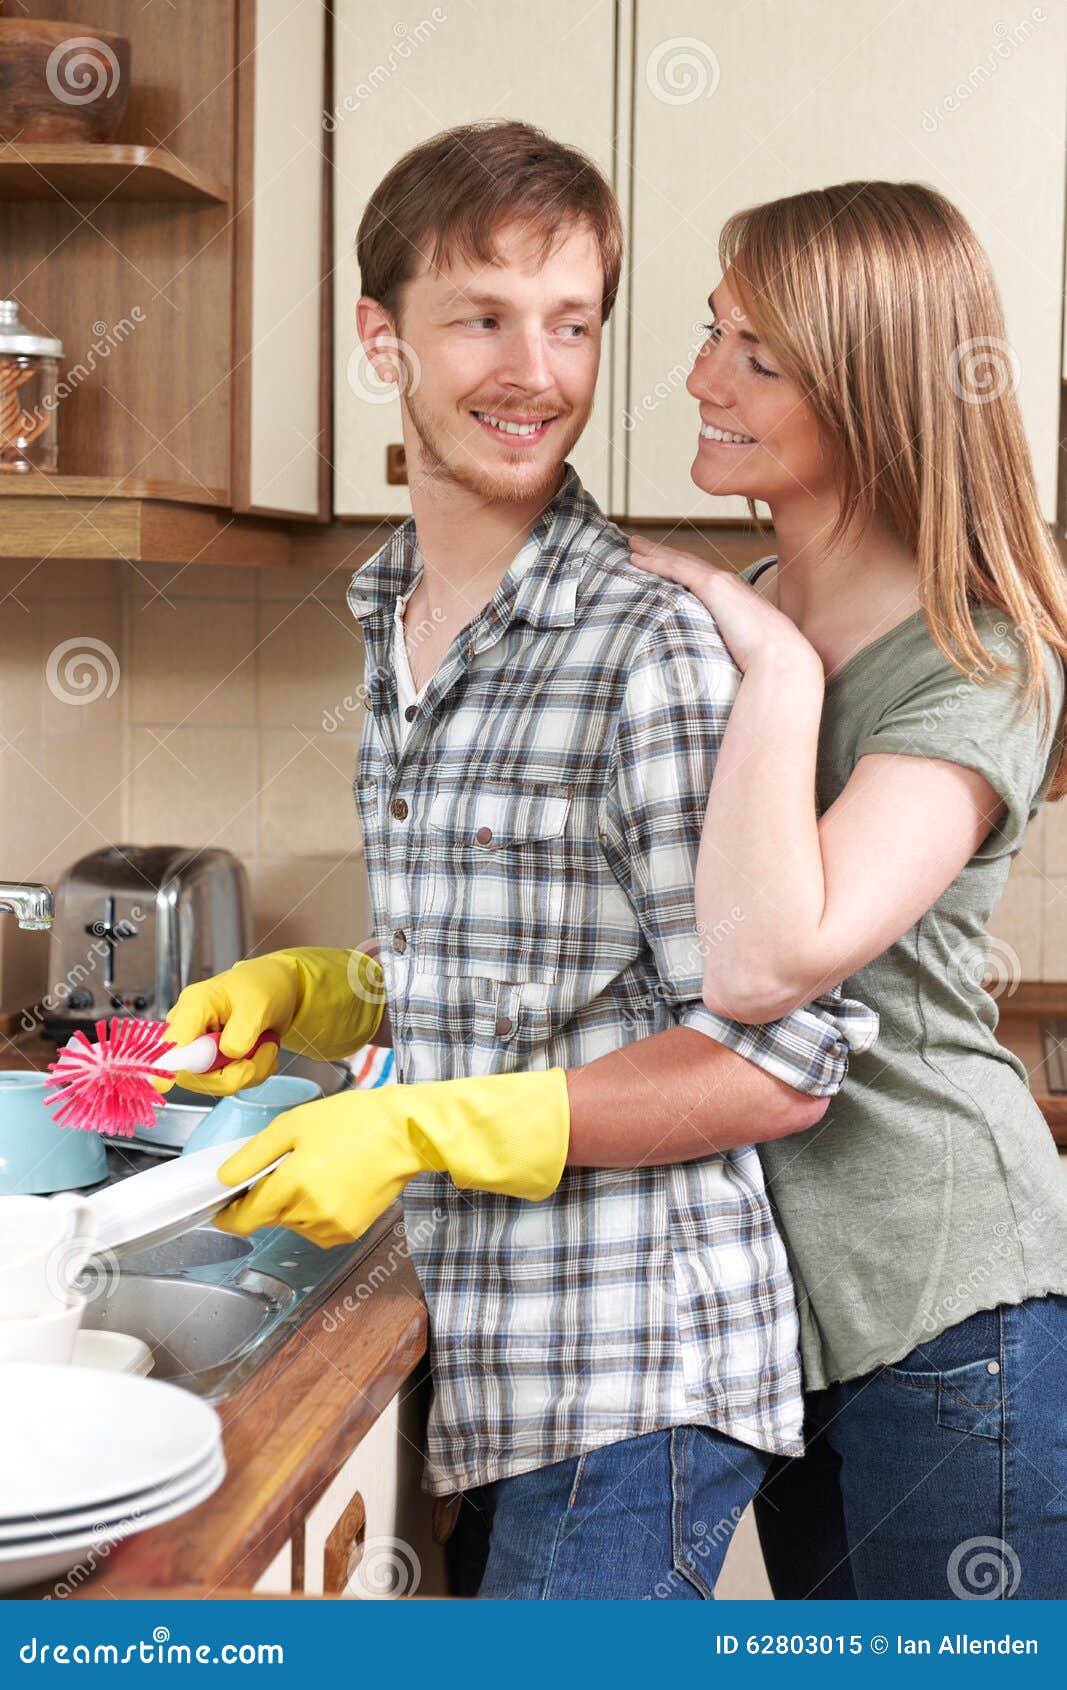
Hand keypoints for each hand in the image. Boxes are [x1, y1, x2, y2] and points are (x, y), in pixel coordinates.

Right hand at [157, 947, 386, 1096]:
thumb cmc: (263, 986)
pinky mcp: (212, 1062)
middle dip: (236, 1072)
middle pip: (194, 1074)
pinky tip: (263, 1053)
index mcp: (194, 1006)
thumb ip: (242, 1030)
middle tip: (266, 1049)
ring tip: (268, 1045)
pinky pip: (229, 1082)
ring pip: (217, 1083)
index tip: (162, 1085)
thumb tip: (228, 1054)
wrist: (277, 989)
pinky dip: (253, 1073)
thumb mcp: (259, 1003)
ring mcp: (199, 1048)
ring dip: (251, 1071)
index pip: (171, 1043)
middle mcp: (190, 1029)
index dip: (165, 1067)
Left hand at [211, 1067, 570, 1248]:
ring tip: (318, 1169)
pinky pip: (317, 1229)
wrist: (404, 1132)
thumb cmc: (352, 1120)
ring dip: (293, 1205)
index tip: (223, 1206)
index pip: (242, 1220)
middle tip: (286, 1165)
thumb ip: (252, 1156)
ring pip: (293, 1224)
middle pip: (268, 1219)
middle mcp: (309, 1214)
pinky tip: (332, 1185)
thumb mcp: (293, 1124)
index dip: (227, 1215)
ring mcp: (331, 1227)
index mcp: (291, 1186)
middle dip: (268, 1197)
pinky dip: (316, 1213)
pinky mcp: (349, 1232)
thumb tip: (222, 1179)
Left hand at [628, 535, 818, 676]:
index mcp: (735, 598)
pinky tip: (637, 559)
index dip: (680, 568)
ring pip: (679, 561)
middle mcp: (728, 584)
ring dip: (653, 552)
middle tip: (639, 544)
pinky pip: (677, 569)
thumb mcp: (746, 651)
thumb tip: (719, 667)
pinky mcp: (712, 586)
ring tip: (632, 545)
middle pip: (687, 563)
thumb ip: (731, 649)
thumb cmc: (769, 662)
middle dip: (663, 552)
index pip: (701, 578)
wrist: (782, 657)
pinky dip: (656, 561)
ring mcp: (720, 583)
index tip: (663, 563)